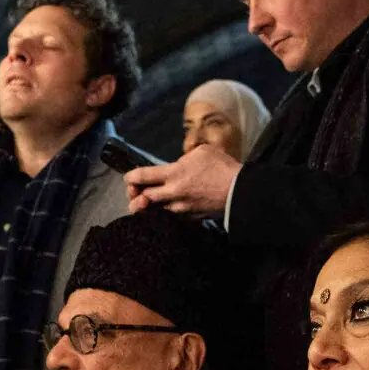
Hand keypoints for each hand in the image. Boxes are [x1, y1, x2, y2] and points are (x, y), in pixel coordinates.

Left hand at [124, 143, 241, 214]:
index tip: (129, 178)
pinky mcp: (190, 218)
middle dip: (136, 195)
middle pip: (144, 198)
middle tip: (136, 192)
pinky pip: (172, 217)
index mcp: (174, 174)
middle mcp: (173, 193)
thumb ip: (186, 156)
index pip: (143, 176)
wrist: (239, 192)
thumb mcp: (203, 151)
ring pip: (157, 210)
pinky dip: (168, 212)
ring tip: (151, 200)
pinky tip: (170, 208)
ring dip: (152, 205)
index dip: (131, 178)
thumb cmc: (223, 168)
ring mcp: (181, 208)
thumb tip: (182, 161)